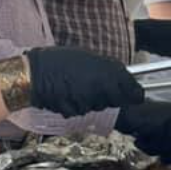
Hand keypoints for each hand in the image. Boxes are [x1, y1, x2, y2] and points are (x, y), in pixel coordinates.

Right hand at [26, 47, 142, 115]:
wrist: (35, 73)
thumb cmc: (60, 61)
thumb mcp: (89, 57)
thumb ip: (109, 69)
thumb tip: (121, 79)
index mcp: (111, 72)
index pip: (135, 93)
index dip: (134, 94)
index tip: (133, 94)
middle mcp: (104, 89)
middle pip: (116, 102)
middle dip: (110, 96)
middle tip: (96, 85)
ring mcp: (90, 102)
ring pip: (99, 107)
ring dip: (92, 100)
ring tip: (77, 86)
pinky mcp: (77, 112)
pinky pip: (82, 111)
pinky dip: (77, 105)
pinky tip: (68, 94)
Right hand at [115, 100, 170, 164]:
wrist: (121, 109)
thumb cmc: (136, 118)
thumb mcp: (159, 126)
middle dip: (170, 155)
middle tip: (160, 155)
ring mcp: (170, 120)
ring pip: (169, 149)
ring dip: (154, 149)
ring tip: (144, 139)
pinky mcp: (160, 125)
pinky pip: (156, 147)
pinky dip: (146, 146)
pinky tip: (139, 137)